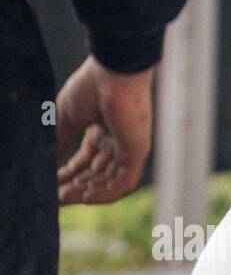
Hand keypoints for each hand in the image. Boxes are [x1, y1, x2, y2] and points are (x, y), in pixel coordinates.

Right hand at [56, 57, 155, 204]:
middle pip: (96, 175)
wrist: (113, 76)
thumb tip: (49, 156)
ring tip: (64, 198)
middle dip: (75, 187)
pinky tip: (85, 197)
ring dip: (87, 192)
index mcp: (102, 133)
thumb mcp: (69, 117)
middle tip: (55, 198)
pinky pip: (123, 183)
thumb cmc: (92, 88)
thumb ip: (61, 138)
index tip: (50, 184)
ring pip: (109, 182)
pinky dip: (105, 192)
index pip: (85, 162)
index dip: (68, 174)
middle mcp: (116, 144)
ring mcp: (128, 151)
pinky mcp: (137, 154)